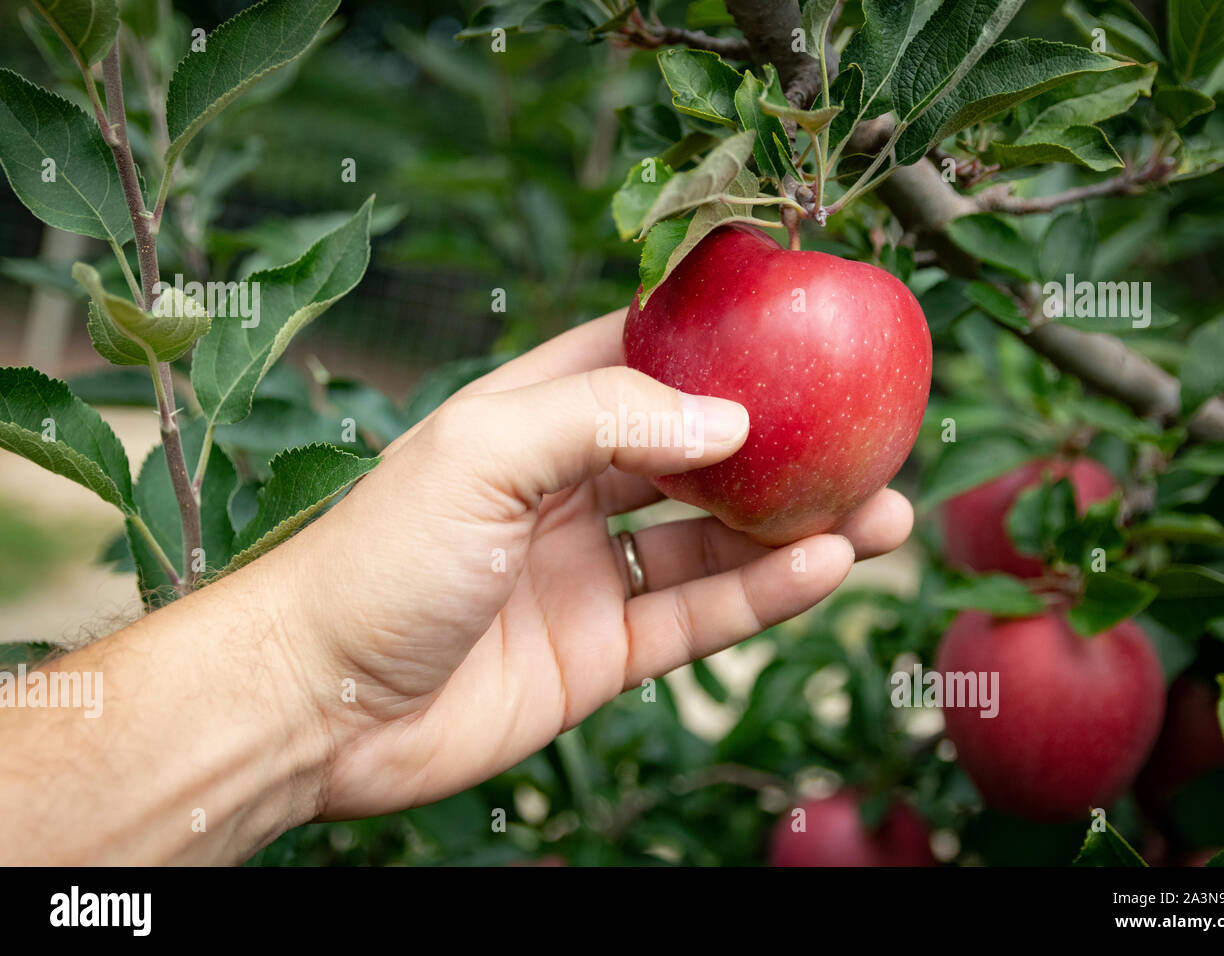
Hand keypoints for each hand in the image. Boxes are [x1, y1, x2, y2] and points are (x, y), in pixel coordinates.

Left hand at [272, 308, 914, 819]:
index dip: (711, 341)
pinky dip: (763, 593)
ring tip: (883, 507)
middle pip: (695, 455)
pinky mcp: (602, 652)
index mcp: (530, 419)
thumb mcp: (481, 453)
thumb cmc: (376, 559)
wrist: (317, 703)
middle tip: (865, 434)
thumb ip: (604, 417)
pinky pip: (698, 616)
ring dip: (797, 526)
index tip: (794, 324)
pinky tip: (825, 567)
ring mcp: (589, 573)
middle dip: (780, 446)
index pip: (635, 358)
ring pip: (713, 540)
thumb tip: (726, 419)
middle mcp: (566, 490)